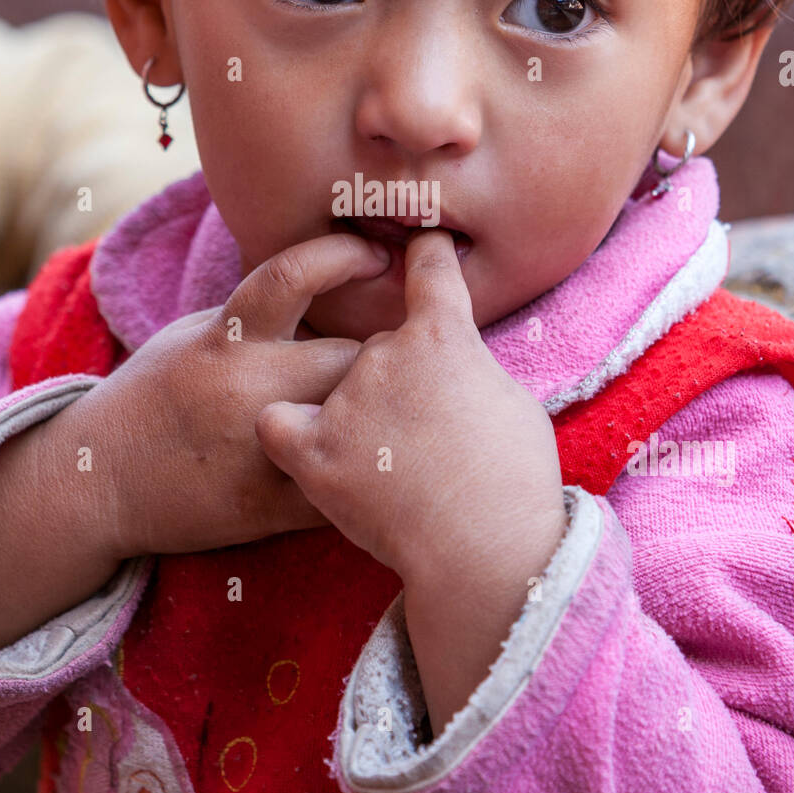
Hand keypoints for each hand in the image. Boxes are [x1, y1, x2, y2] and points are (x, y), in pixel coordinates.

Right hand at [92, 232, 389, 558]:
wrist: (97, 481)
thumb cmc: (156, 394)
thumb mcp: (195, 333)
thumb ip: (256, 313)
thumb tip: (331, 274)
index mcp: (225, 338)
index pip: (293, 276)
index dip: (345, 257)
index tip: (379, 256)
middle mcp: (244, 389)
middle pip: (352, 358)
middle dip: (383, 356)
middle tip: (397, 361)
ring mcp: (257, 452)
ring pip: (355, 423)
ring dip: (379, 415)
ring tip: (385, 415)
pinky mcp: (266, 508)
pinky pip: (342, 488)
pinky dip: (363, 477)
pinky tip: (367, 467)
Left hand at [255, 230, 567, 586]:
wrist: (486, 549)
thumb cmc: (517, 481)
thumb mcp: (511, 403)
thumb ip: (469, 371)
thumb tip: (454, 368)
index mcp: (442, 334)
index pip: (428, 269)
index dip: (425, 252)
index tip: (421, 243)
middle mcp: (384, 352)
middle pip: (374, 345)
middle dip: (391, 378)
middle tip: (418, 433)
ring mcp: (344, 399)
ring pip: (330, 383)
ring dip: (348, 410)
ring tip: (382, 464)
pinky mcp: (314, 451)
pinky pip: (277, 424)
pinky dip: (285, 433)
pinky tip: (304, 450)